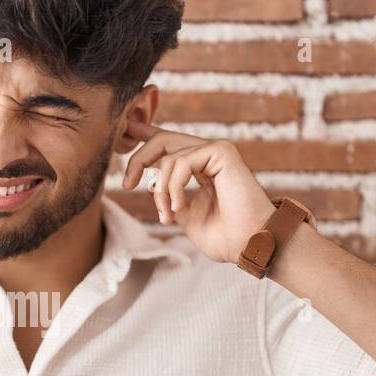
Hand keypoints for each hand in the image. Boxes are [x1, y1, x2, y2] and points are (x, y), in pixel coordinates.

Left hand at [121, 118, 276, 264]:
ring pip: (168, 156)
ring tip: (167, 215)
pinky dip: (173, 187)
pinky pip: (181, 162)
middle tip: (128, 183)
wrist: (251, 244)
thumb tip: (152, 187)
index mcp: (202, 168)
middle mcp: (209, 155)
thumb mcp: (188, 218)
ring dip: (160, 190)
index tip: (124, 131)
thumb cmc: (227, 238)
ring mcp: (216, 151)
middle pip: (163, 140)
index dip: (145, 135)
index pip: (170, 144)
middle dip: (139, 159)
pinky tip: (179, 207)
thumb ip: (171, 199)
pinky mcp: (221, 152)